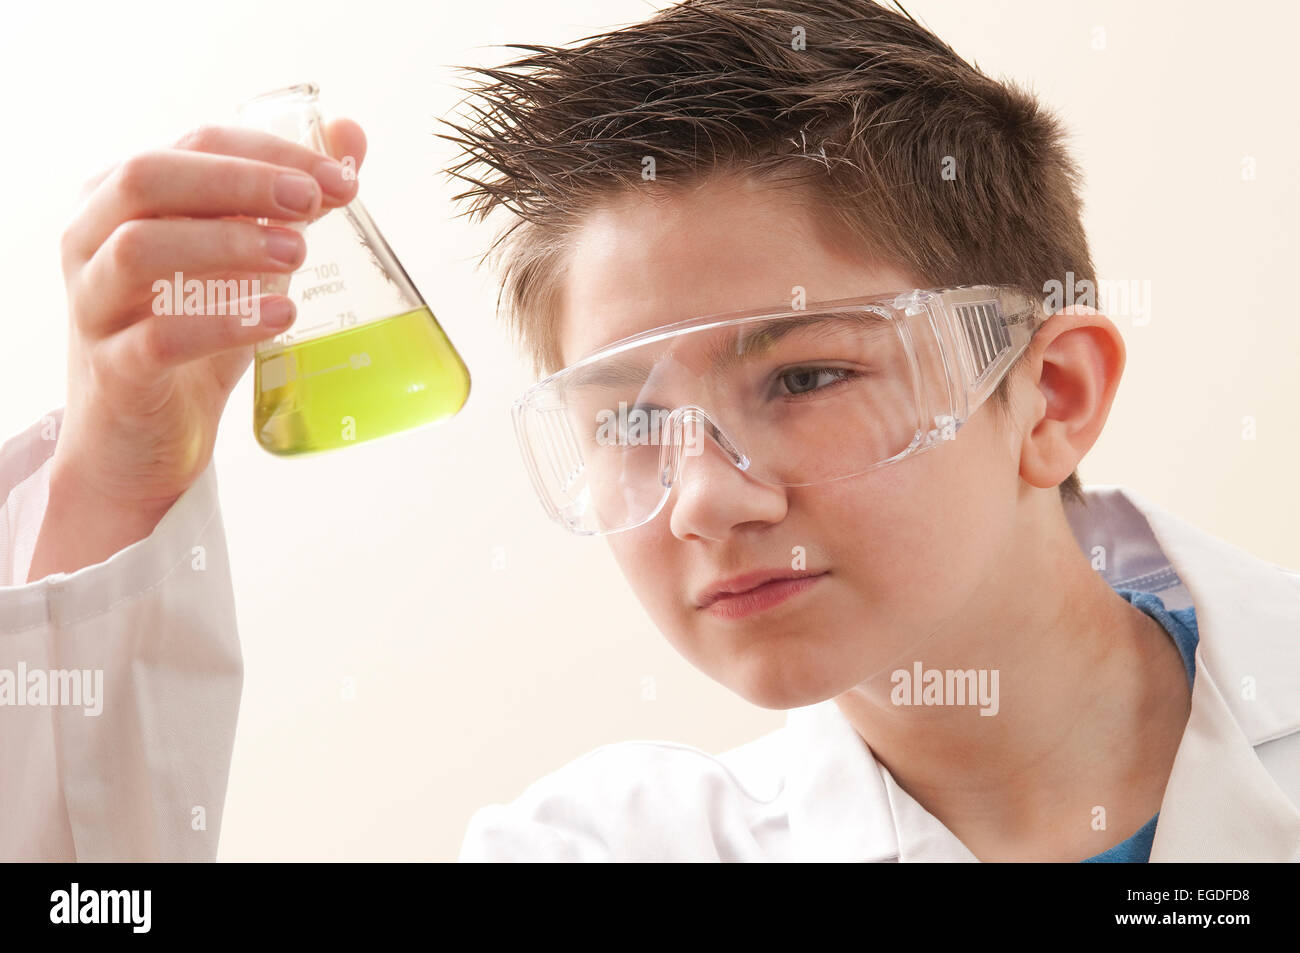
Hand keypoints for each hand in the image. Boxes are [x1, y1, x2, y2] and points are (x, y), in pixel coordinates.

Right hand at [27, 120, 366, 580]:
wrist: (141, 442)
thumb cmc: (191, 334)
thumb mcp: (244, 261)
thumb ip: (288, 202)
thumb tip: (350, 136)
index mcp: (124, 199)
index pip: (194, 143)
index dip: (271, 152)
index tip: (342, 175)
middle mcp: (93, 241)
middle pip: (148, 177)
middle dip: (238, 180)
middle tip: (312, 201)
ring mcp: (96, 306)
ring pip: (138, 248)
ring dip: (224, 242)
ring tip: (296, 252)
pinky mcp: (116, 372)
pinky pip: (156, 338)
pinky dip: (220, 323)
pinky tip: (278, 315)